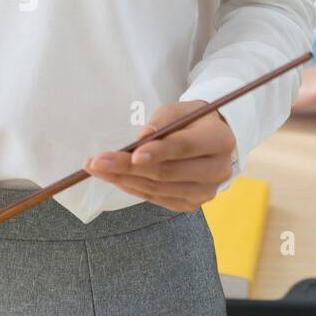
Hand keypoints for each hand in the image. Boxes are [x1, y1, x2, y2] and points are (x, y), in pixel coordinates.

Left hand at [83, 101, 234, 210]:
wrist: (210, 141)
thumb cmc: (189, 120)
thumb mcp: (177, 111)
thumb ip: (161, 122)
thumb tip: (142, 138)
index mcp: (219, 140)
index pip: (185, 148)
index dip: (158, 152)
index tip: (132, 155)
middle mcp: (218, 170)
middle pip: (168, 173)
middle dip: (128, 167)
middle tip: (97, 162)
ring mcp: (206, 191)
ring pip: (160, 189)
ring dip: (124, 180)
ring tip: (97, 169)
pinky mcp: (193, 204)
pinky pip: (159, 199)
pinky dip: (134, 189)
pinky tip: (115, 179)